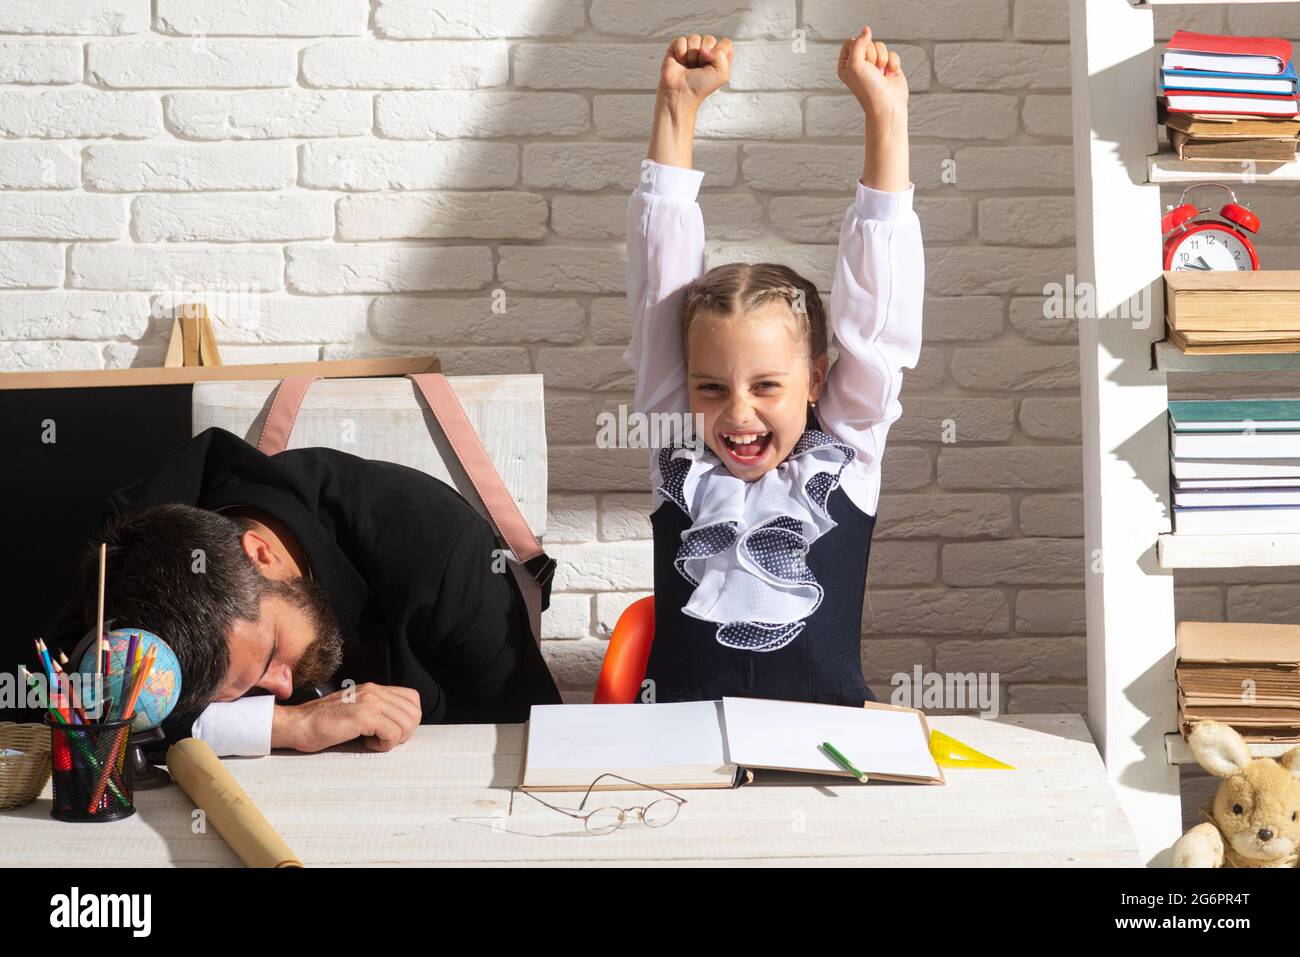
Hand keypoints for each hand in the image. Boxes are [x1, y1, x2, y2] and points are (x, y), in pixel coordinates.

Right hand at [272, 683, 421, 752]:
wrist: (297, 725)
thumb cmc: (323, 724)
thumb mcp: (355, 712)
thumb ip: (376, 713)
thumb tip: (401, 727)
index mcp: (374, 689)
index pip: (413, 699)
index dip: (408, 720)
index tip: (390, 732)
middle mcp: (374, 691)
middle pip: (414, 712)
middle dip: (405, 732)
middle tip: (384, 740)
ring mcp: (369, 701)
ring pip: (407, 723)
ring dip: (395, 739)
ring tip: (374, 742)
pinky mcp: (363, 715)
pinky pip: (392, 733)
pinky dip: (384, 745)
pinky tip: (366, 745)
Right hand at [658, 33, 732, 106]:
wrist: (681, 93)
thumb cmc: (700, 87)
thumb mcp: (722, 74)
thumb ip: (722, 55)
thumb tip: (704, 48)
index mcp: (720, 57)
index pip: (726, 43)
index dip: (719, 53)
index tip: (713, 67)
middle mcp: (707, 51)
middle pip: (710, 39)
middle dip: (704, 55)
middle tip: (699, 67)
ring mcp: (692, 48)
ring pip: (695, 38)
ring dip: (692, 55)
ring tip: (689, 66)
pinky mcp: (678, 47)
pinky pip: (681, 40)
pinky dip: (681, 53)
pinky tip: (680, 62)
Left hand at [838, 26, 907, 121]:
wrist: (887, 104)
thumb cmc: (868, 88)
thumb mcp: (855, 64)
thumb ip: (858, 43)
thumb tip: (866, 29)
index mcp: (846, 65)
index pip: (851, 42)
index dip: (858, 48)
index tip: (861, 62)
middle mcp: (859, 64)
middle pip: (867, 42)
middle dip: (872, 55)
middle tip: (872, 71)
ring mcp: (875, 65)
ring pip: (881, 46)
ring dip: (883, 59)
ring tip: (881, 74)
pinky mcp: (889, 66)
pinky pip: (892, 53)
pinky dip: (893, 63)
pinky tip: (890, 75)